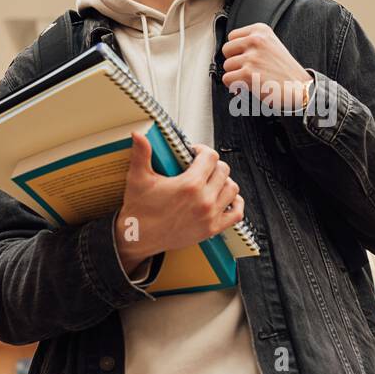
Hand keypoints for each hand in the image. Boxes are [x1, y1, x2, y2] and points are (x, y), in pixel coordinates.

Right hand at [113, 136, 243, 271]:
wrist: (138, 239)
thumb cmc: (139, 210)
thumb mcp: (138, 179)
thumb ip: (141, 154)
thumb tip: (138, 135)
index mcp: (189, 185)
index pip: (210, 157)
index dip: (202, 150)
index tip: (194, 153)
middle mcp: (204, 200)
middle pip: (223, 170)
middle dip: (213, 164)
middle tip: (201, 166)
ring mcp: (210, 216)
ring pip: (232, 189)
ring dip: (224, 181)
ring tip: (212, 180)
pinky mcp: (212, 229)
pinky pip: (236, 214)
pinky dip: (236, 204)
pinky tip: (226, 198)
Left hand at [221, 23, 311, 113]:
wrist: (299, 88)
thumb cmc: (285, 70)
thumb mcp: (271, 45)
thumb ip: (252, 42)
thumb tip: (229, 50)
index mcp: (261, 30)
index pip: (232, 36)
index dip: (237, 50)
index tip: (248, 57)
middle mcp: (256, 40)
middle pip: (226, 50)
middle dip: (234, 61)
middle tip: (248, 69)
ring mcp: (252, 57)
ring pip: (227, 66)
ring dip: (236, 75)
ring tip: (251, 78)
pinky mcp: (248, 73)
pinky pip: (227, 79)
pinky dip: (234, 86)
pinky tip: (246, 86)